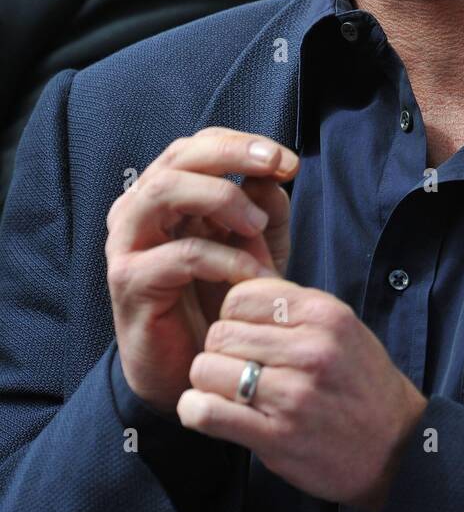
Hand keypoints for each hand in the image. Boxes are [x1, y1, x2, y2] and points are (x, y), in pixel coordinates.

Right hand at [105, 127, 297, 413]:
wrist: (195, 366)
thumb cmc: (222, 297)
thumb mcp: (256, 244)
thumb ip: (264, 206)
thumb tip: (273, 173)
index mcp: (165, 190)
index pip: (198, 145)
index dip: (242, 144)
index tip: (288, 161)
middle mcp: (137, 208)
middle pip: (178, 157)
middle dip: (232, 155)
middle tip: (276, 167)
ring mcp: (127, 244)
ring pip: (164, 192)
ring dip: (220, 198)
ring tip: (258, 223)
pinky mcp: (130, 283)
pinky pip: (179, 255)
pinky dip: (223, 258)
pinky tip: (253, 273)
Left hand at [177, 278, 428, 511]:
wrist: (396, 448)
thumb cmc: (361, 384)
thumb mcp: (342, 328)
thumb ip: (293, 308)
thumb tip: (235, 290)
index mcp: (325, 314)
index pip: (240, 296)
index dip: (231, 315)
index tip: (243, 334)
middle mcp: (311, 349)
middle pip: (220, 332)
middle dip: (218, 350)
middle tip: (234, 367)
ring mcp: (294, 395)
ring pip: (207, 368)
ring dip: (207, 381)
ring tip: (225, 391)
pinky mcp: (278, 437)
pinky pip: (208, 412)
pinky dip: (195, 410)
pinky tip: (206, 411)